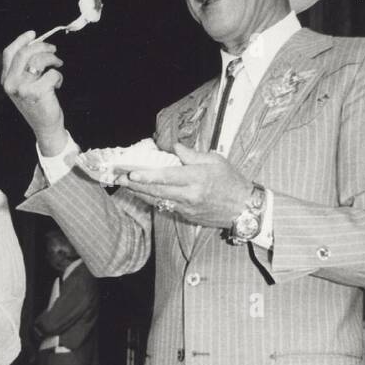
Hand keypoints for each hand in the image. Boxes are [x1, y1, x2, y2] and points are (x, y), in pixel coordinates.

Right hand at [2, 30, 67, 152]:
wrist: (45, 127)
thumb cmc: (37, 105)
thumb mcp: (23, 86)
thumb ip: (23, 68)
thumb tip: (34, 44)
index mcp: (6, 80)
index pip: (10, 53)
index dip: (22, 40)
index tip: (34, 34)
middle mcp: (11, 84)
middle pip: (25, 53)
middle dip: (42, 46)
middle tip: (53, 49)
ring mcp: (23, 88)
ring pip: (39, 60)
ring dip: (52, 59)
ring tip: (58, 64)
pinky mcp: (37, 93)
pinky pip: (52, 73)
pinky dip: (59, 76)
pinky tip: (58, 84)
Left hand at [119, 143, 252, 228]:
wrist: (244, 207)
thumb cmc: (231, 180)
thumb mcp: (215, 160)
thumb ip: (192, 155)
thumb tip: (174, 148)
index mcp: (197, 178)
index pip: (168, 177)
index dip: (148, 176)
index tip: (132, 173)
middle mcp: (190, 195)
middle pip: (157, 191)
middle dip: (136, 185)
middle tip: (120, 178)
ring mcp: (187, 208)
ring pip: (159, 201)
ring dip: (141, 193)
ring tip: (126, 185)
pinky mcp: (187, 216)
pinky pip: (166, 207)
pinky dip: (154, 199)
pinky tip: (143, 194)